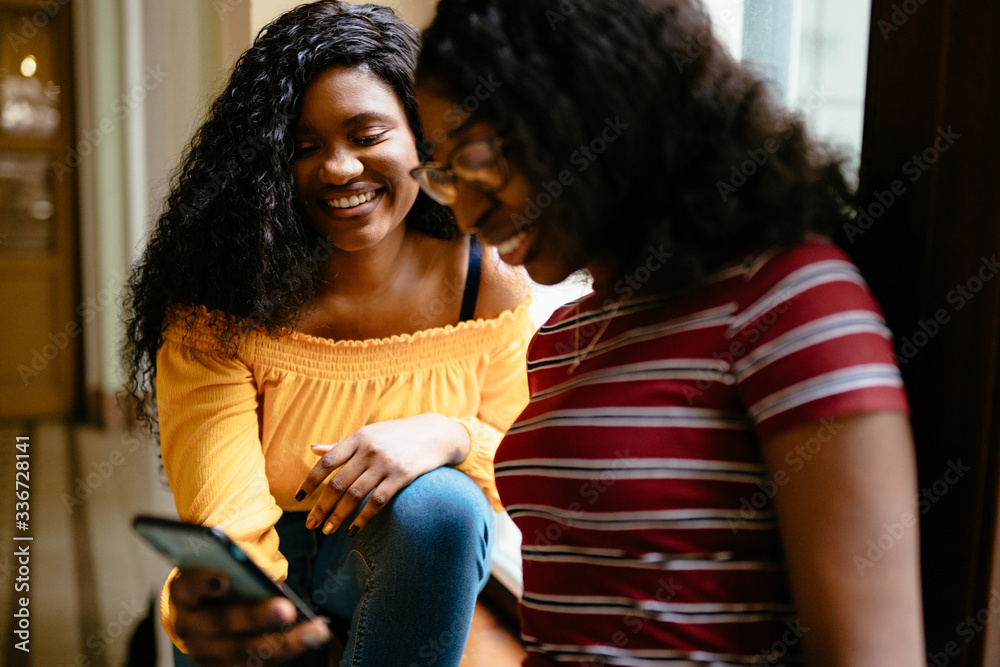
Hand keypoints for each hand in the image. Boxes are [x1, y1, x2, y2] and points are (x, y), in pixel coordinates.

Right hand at [171, 569, 330, 665]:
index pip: (189, 588)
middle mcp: (188, 626)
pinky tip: (314, 635)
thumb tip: (267, 577)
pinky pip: (255, 664)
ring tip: (316, 630)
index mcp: (183, 593)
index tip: (225, 579)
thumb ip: (236, 569)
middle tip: (288, 610)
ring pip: (243, 651)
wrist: (200, 613)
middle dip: (255, 617)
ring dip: (283, 642)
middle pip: (221, 623)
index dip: (204, 584)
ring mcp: (205, 652)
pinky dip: (287, 649)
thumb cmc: (217, 582)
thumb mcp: (217, 567)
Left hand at [295, 414, 470, 535]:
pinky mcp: (402, 476)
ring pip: (355, 495)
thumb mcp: (369, 434)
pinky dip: (363, 518)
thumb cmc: (397, 435)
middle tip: (310, 524)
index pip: (327, 461)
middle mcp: (369, 450)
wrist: (436, 433)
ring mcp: (386, 463)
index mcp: (358, 438)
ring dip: (338, 516)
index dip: (311, 481)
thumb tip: (313, 449)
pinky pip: (377, 501)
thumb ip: (341, 445)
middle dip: (321, 507)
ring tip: (327, 531)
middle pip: (338, 483)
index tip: (299, 498)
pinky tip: (354, 529)